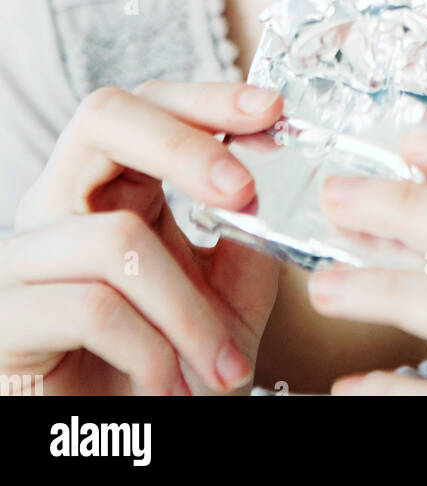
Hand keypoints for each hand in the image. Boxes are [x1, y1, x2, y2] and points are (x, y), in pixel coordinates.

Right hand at [1, 80, 283, 395]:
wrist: (135, 450)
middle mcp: (58, 205)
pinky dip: (150, 350)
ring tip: (224, 363)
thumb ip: (251, 234)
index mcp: (112, 186)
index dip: (207, 96)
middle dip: (184, 144)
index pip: (149, 104)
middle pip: (103, 116)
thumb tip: (277, 176)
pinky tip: (169, 384)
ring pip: (114, 235)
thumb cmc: (176, 372)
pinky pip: (92, 307)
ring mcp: (25, 257)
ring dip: (187, 309)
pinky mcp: (8, 317)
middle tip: (244, 191)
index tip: (270, 108)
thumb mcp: (231, 297)